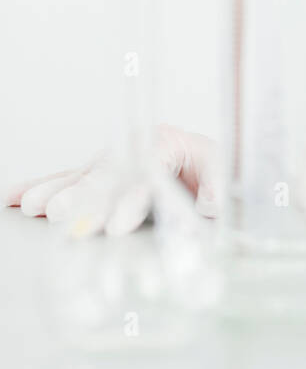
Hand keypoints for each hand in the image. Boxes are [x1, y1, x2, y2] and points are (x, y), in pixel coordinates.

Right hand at [2, 124, 219, 234]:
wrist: (205, 163)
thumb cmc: (211, 168)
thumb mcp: (223, 172)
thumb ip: (216, 186)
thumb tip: (208, 202)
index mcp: (167, 142)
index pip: (145, 172)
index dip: (130, 199)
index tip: (116, 225)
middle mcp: (135, 147)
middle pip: (107, 173)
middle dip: (84, 196)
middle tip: (63, 215)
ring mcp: (115, 160)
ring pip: (83, 175)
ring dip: (56, 191)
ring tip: (35, 207)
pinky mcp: (100, 174)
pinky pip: (68, 179)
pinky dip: (41, 186)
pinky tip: (17, 197)